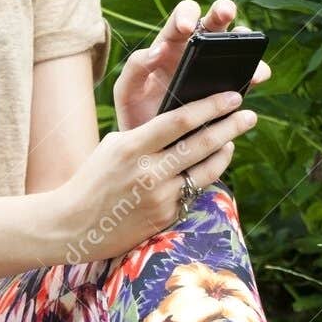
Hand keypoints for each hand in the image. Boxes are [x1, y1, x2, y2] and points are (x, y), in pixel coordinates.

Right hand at [56, 89, 258, 263]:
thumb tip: (183, 121)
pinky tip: (212, 164)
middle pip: (201, 143)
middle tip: (248, 115)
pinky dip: (206, 175)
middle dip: (230, 126)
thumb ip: (146, 134)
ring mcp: (160, 197)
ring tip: (234, 139)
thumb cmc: (93, 178)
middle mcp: (149, 172)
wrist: (73, 224)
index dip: (210, 106)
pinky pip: (194, 191)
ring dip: (225, 151)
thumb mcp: (113, 146)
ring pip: (206, 170)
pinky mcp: (166, 217)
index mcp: (131, 147)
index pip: (180, 120)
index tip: (232, 96)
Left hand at [113, 0, 270, 131]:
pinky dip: (256, 72)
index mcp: (170, 44)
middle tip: (225, 13)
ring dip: (246, 43)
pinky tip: (256, 77)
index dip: (187, 14)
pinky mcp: (230, 90)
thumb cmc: (135, 111)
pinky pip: (248, 75)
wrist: (151, 146)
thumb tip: (157, 49)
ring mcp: (216, 68)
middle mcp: (197, 50)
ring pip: (238, 46)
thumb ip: (135, 67)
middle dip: (223, 10)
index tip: (186, 28)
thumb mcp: (126, 89)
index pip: (182, 16)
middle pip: (215, 20)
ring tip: (247, 52)